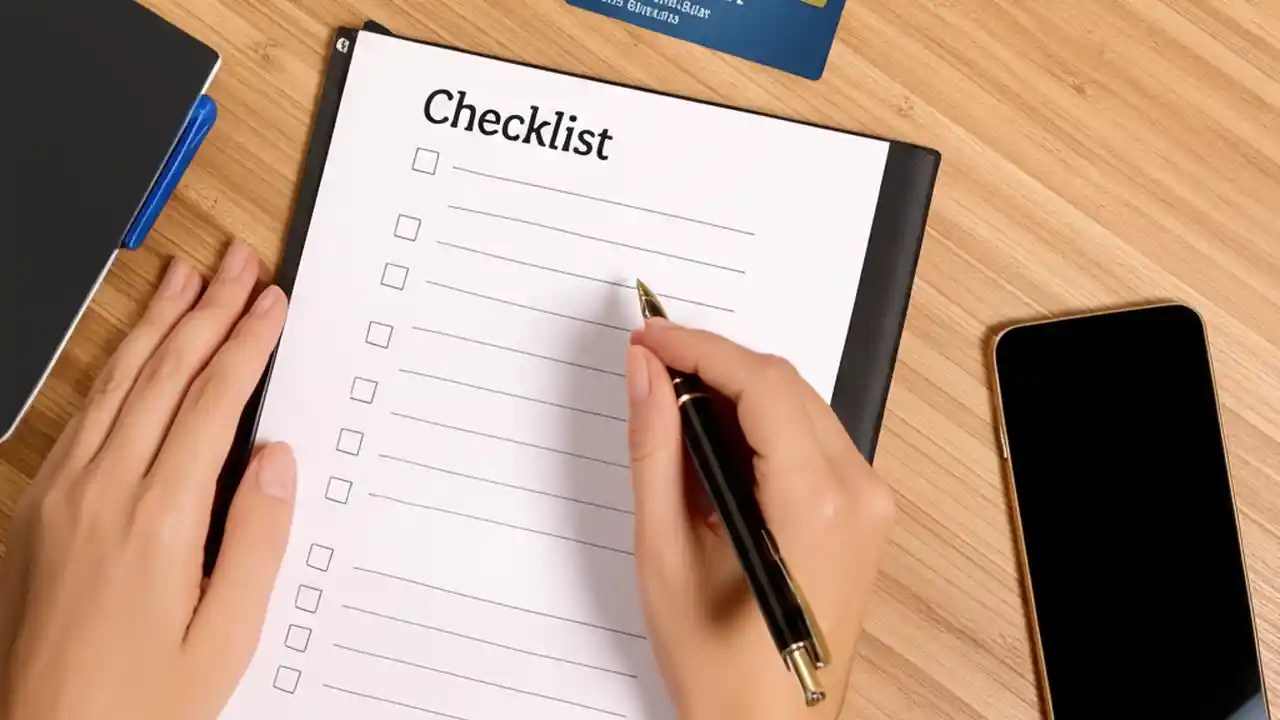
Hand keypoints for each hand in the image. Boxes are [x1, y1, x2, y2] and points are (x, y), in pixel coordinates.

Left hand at [0, 243, 294, 719]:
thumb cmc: (139, 702)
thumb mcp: (225, 638)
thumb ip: (257, 541)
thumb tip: (276, 459)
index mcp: (157, 522)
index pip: (210, 403)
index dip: (245, 344)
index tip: (269, 304)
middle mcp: (102, 493)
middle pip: (163, 375)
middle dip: (207, 310)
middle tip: (237, 263)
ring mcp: (60, 494)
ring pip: (116, 382)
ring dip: (155, 322)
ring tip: (185, 278)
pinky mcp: (37, 506)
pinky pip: (80, 412)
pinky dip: (112, 365)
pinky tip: (129, 345)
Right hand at [626, 320, 894, 719]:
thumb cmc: (722, 666)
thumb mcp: (666, 551)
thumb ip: (657, 449)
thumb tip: (647, 376)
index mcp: (818, 505)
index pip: (762, 385)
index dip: (700, 348)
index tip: (651, 337)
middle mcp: (860, 497)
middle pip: (784, 386)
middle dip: (714, 362)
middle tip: (651, 363)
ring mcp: (869, 505)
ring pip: (799, 405)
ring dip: (736, 391)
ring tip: (672, 399)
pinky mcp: (862, 513)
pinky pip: (811, 439)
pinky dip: (760, 424)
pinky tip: (713, 436)